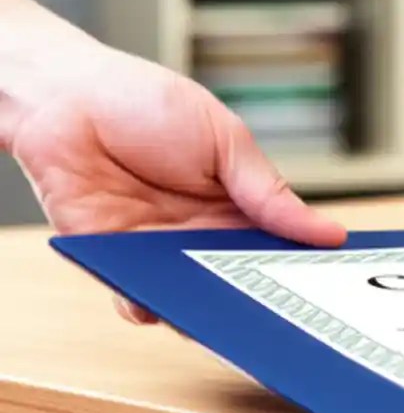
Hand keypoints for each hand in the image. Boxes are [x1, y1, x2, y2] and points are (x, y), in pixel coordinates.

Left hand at [0, 0, 346, 324]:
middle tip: (283, 316)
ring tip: (229, 317)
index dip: (298, 269)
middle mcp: (200, 233)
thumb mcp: (227, 141)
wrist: (66, 95)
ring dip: (209, 308)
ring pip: (193, 294)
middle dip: (259, 299)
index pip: (277, 248)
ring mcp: (157, 249)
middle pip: (238, 279)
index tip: (328, 289)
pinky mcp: (111, 258)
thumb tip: (328, 232)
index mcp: (236, 205)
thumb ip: (270, 193)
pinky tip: (165, 305)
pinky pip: (138, 294)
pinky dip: (151, 306)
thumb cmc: (146, 103)